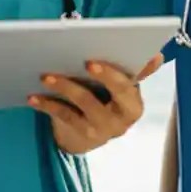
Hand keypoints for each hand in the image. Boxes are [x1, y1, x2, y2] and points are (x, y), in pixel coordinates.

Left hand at [29, 54, 163, 154]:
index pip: (134, 81)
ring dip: (66, 86)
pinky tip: (33, 96)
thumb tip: (157, 56)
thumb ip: (131, 69)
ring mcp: (105, 128)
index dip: (126, 69)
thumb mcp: (116, 87)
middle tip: (86, 60)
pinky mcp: (84, 136)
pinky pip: (65, 116)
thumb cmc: (101, 99)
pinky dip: (47, 104)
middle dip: (105, 75)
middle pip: (118, 91)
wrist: (83, 136)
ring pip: (87, 102)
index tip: (111, 55)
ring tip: (46, 75)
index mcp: (134, 100)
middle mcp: (124, 116)